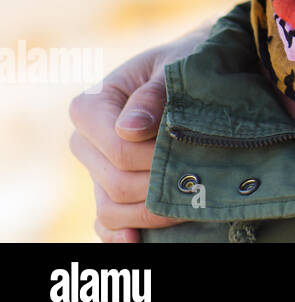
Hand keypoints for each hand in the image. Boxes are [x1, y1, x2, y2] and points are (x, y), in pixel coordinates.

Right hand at [68, 19, 213, 241]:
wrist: (193, 70)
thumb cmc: (185, 62)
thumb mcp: (175, 65)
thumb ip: (155, 93)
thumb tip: (130, 129)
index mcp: (90, 106)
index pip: (119, 151)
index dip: (155, 158)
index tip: (191, 151)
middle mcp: (84, 141)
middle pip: (118, 183)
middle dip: (161, 185)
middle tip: (204, 177)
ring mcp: (95, 168)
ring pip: (112, 208)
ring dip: (152, 211)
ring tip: (192, 202)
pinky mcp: (108, 187)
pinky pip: (106, 221)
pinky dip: (122, 233)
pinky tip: (139, 239)